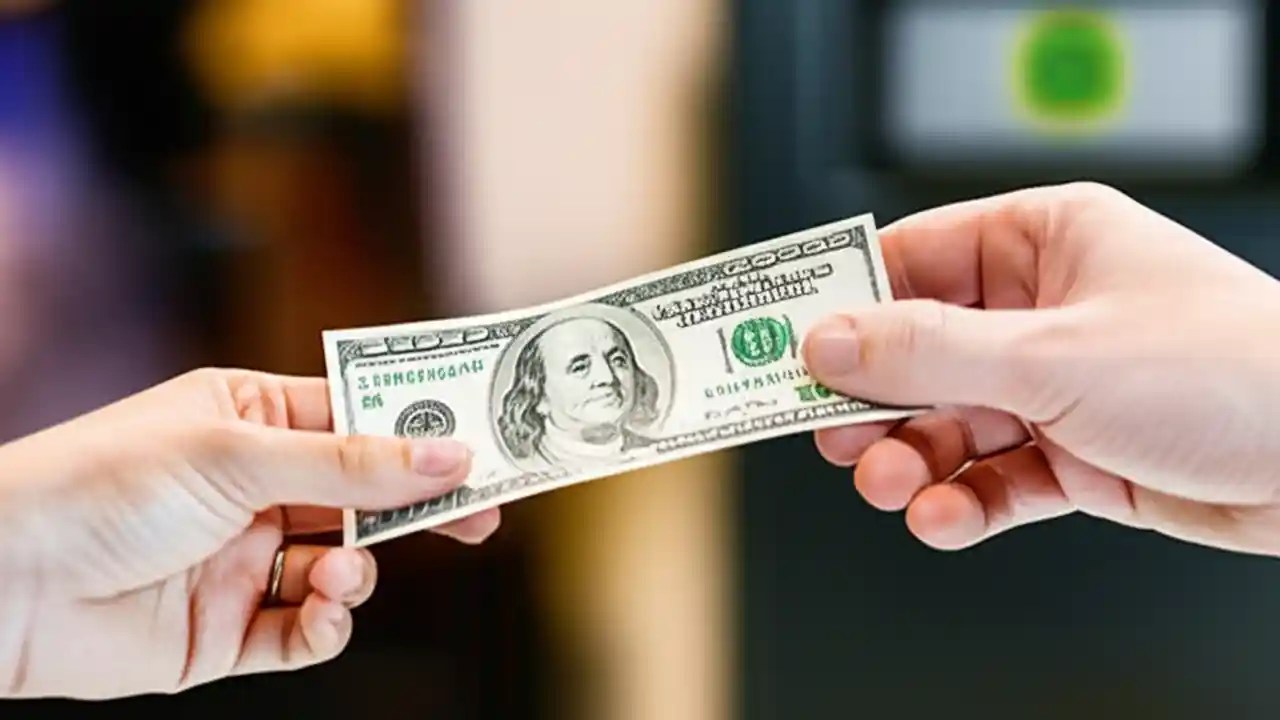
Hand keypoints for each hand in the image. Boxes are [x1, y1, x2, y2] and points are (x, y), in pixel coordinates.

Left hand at [0, 368, 499, 698]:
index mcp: (253, 421)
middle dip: (420, 507)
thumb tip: (450, 456)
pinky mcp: (231, 630)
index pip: (360, 415)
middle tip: (483, 516)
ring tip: (342, 574)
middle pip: (366, 494)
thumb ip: (352, 464)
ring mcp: (246, 560)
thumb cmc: (105, 485)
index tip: (487, 438)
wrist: (3, 582)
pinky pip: (308, 631)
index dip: (423, 427)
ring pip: (345, 566)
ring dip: (359, 573)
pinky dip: (329, 624)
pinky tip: (321, 612)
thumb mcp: (239, 458)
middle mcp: (257, 488)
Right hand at [802, 182, 1279, 556]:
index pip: (913, 259)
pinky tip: (943, 515)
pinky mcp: (1074, 453)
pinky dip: (961, 501)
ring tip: (886, 482)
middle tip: (826, 426)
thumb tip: (828, 339)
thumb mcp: (1053, 353)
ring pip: (947, 420)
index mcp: (1042, 243)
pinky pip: (992, 476)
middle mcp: (1043, 310)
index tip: (785, 339)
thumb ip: (928, 350)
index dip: (845, 301)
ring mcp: (1057, 385)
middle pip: (918, 349)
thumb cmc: (1229, 371)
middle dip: (872, 396)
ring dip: (908, 456)